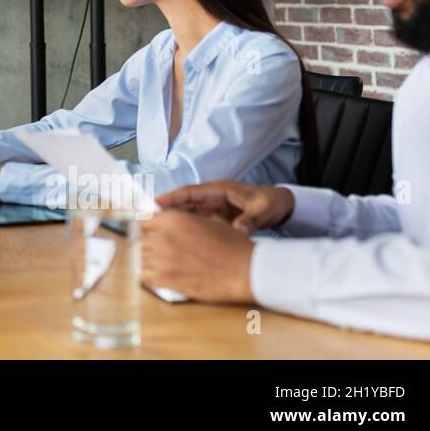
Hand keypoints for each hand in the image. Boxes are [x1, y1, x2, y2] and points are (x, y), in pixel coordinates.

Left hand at [141, 209, 255, 302]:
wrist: (245, 269)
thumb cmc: (232, 245)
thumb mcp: (208, 220)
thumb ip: (184, 219)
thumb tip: (171, 218)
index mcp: (171, 219)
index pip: (140, 220)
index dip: (140, 226)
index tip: (139, 231)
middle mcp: (161, 237)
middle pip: (135, 239)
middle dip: (140, 243)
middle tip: (145, 248)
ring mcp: (161, 259)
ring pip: (137, 257)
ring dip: (141, 259)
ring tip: (150, 262)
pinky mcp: (166, 279)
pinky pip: (143, 277)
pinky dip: (144, 276)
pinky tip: (150, 275)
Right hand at [156, 180, 295, 233]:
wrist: (283, 207)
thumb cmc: (271, 202)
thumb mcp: (263, 210)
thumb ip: (250, 219)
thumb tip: (239, 230)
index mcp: (219, 190)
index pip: (189, 193)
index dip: (170, 199)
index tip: (153, 205)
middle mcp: (212, 197)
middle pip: (183, 203)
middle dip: (165, 211)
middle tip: (146, 222)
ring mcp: (214, 208)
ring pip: (188, 214)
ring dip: (174, 221)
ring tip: (156, 233)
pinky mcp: (217, 218)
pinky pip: (198, 223)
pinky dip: (187, 229)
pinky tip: (178, 240)